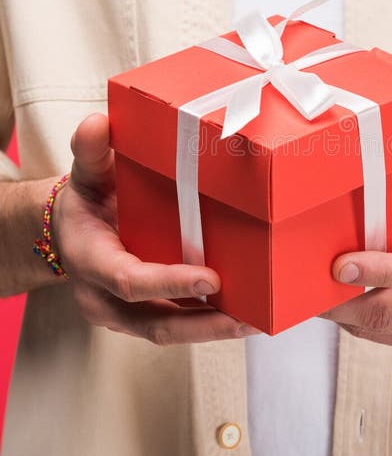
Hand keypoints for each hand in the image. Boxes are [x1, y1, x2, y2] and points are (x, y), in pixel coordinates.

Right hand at [53, 113, 258, 344]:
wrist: (68, 231)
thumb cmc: (84, 202)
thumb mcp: (84, 172)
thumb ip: (91, 150)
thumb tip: (98, 122)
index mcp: (91, 260)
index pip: (130, 281)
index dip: (170, 282)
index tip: (211, 279)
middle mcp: (103, 298)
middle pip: (156, 324)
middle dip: (203, 326)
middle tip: (248, 319)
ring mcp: (122, 315)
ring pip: (169, 333)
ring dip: (213, 330)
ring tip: (258, 321)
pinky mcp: (141, 318)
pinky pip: (176, 327)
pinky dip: (208, 324)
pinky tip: (244, 316)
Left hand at [321, 141, 391, 350]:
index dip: (380, 272)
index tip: (340, 264)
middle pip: (390, 312)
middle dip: (342, 302)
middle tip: (302, 283)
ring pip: (378, 328)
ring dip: (339, 311)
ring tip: (306, 289)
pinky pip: (378, 335)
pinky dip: (350, 319)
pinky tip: (333, 296)